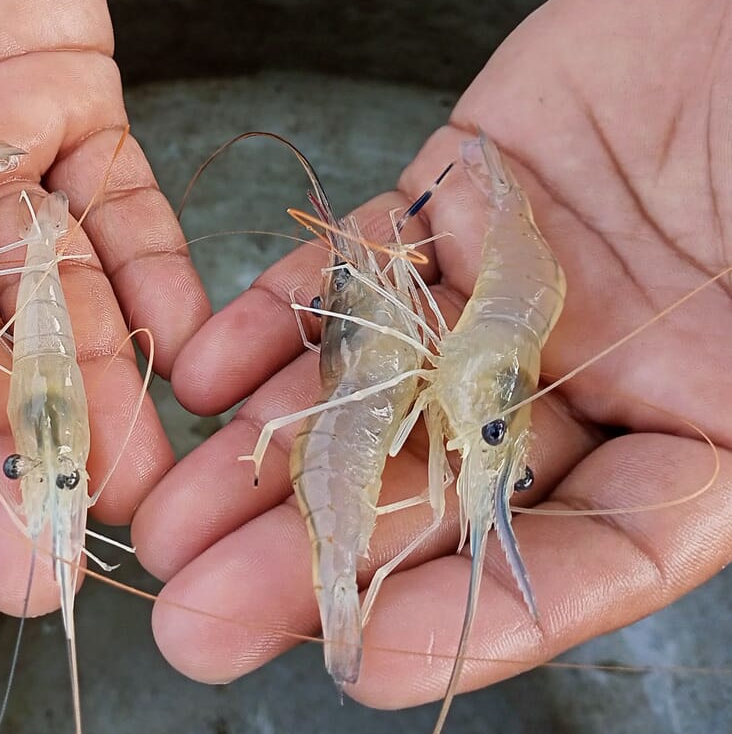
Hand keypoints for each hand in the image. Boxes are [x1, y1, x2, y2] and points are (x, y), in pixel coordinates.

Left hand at [133, 0, 731, 706]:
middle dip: (321, 554)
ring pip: (379, 385)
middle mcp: (603, 366)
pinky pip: (358, 264)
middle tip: (206, 616)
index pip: (589, 550)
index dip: (481, 616)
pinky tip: (204, 377)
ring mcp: (520, 278)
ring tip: (173, 521)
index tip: (364, 660)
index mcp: (711, 422)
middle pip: (447, 484)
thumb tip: (639, 523)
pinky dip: (279, 317)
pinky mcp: (459, 188)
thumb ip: (728, 419)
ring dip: (268, 454)